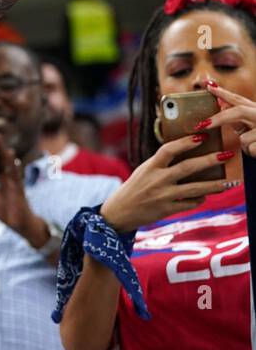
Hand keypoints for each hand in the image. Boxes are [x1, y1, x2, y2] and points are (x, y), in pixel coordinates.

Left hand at [0, 134, 45, 245]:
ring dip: (5, 155)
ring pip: (9, 167)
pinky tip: (12, 159)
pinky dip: (14, 168)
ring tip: (1, 142)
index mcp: (1, 181)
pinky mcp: (20, 191)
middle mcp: (8, 180)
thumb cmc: (8, 212)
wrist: (21, 226)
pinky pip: (17, 178)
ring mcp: (15, 184)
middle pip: (1, 161)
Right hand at [100, 133, 235, 233]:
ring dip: (215, 185)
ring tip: (230, 181)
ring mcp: (163, 196)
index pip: (168, 149)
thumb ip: (161, 164)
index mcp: (149, 167)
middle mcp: (157, 180)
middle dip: (210, 160)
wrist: (118, 212)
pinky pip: (190, 203)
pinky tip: (205, 196)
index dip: (185, 142)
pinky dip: (200, 199)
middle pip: (188, 167)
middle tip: (226, 155)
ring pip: (195, 188)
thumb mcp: (143, 171)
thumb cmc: (134, 188)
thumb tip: (188, 155)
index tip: (202, 137)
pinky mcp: (167, 210)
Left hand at [204, 82, 255, 156]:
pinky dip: (252, 153)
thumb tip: (221, 103)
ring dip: (245, 145)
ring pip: (243, 137)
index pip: (240, 99)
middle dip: (219, 118)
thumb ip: (238, 117)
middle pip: (239, 111)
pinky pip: (250, 149)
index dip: (224, 93)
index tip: (209, 87)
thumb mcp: (251, 126)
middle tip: (201, 125)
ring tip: (254, 146)